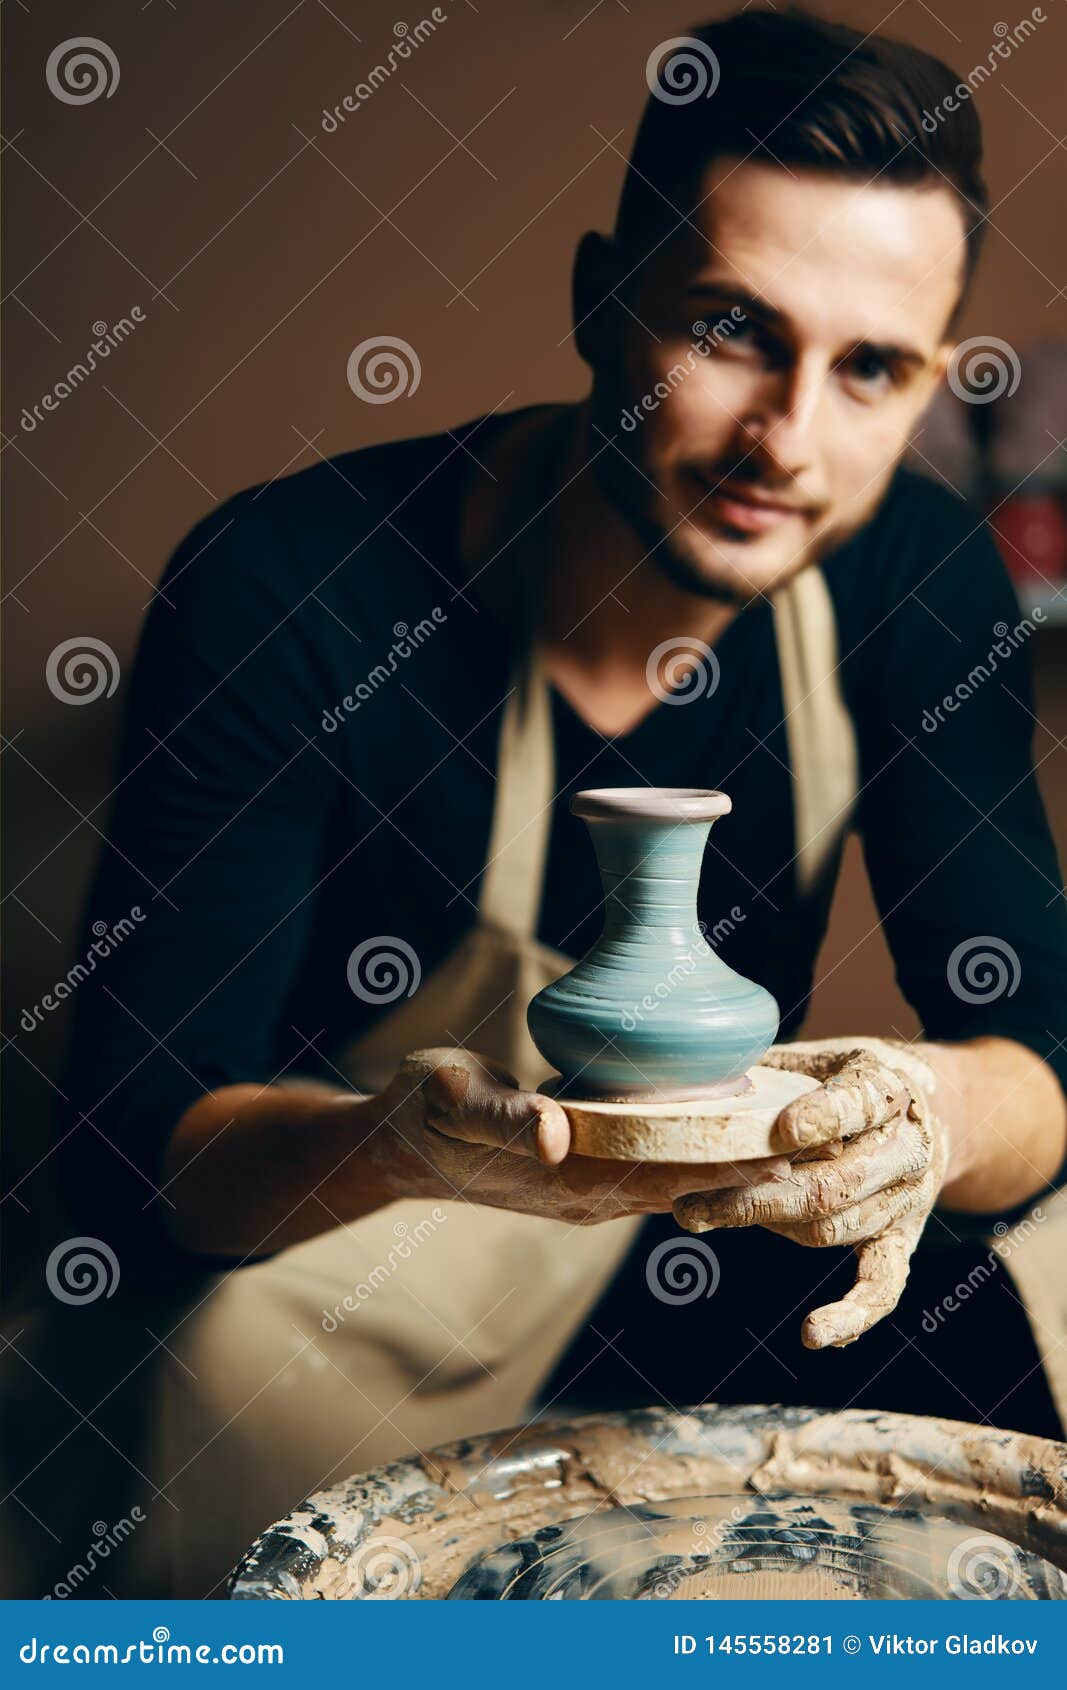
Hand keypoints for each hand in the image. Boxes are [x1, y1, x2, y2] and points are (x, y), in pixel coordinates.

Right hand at [369, 1046, 790, 1226]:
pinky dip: (701, 1155)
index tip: (790, 1147)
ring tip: (805, 1139)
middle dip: (753, 1167)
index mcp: (567, 1178)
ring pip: (681, 1180)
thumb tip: (555, 1131)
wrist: (396, 1141)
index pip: (668, 1175)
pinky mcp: (588, 1174)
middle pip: (690, 1184)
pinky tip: (736, 1132)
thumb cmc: (423, 1111)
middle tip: (828, 1139)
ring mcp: (590, 1190)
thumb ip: (501, 1116)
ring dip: (736, 1164)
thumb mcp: (451, 1100)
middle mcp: (590, 1194)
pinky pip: (659, 1169)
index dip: (728, 1163)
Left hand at [673, 1039, 948, 1349]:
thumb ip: (771, 1068)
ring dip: (768, 1228)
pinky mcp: (901, 1241)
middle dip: (758, 1198)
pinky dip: (852, 1315)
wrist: (936, 1109)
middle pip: (832, 1185)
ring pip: (834, 1229)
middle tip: (690, 1205)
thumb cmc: (851, 1077)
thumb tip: (695, 1079)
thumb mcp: (821, 1054)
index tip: (781, 1131)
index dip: (821, 1120)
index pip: (858, 1105)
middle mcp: (905, 1149)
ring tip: (700, 1216)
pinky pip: (883, 1286)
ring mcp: (905, 1202)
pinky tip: (813, 1335)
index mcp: (887, 1089)